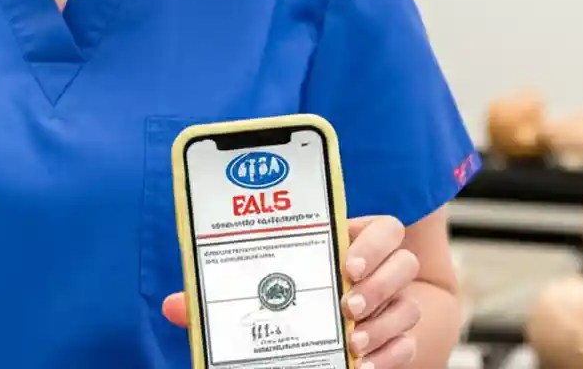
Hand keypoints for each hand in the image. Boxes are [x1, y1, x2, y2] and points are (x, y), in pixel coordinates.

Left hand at [161, 215, 419, 368]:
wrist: (324, 333)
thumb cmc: (284, 298)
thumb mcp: (255, 292)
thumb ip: (222, 296)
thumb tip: (174, 305)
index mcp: (347, 242)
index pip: (383, 227)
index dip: (372, 242)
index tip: (346, 263)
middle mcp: (376, 271)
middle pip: (401, 264)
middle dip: (377, 285)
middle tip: (346, 306)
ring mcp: (390, 306)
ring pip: (407, 306)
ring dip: (383, 324)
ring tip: (350, 341)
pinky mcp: (396, 340)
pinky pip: (407, 346)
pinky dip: (388, 356)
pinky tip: (362, 365)